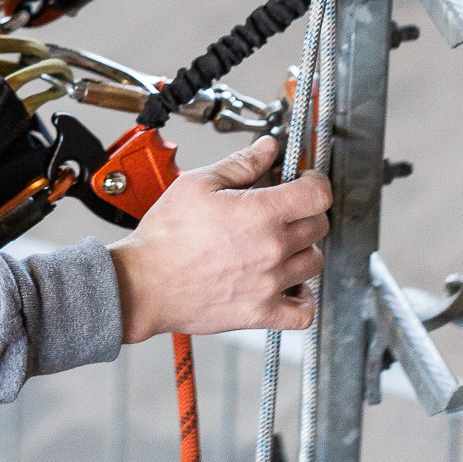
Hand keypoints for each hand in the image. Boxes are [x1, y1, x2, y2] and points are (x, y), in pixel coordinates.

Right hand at [107, 137, 330, 342]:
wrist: (143, 283)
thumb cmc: (165, 235)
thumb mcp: (198, 184)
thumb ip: (241, 164)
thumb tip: (268, 149)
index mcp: (260, 213)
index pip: (317, 194)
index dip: (316, 181)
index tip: (306, 181)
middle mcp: (272, 248)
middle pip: (319, 225)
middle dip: (306, 211)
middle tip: (285, 209)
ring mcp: (270, 284)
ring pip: (314, 262)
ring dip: (304, 249)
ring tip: (281, 244)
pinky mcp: (261, 312)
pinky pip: (304, 312)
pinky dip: (303, 298)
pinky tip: (289, 284)